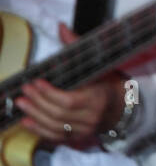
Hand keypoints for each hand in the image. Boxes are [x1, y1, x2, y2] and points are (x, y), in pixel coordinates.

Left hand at [16, 23, 125, 146]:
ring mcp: (85, 129)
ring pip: (56, 127)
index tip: (36, 82)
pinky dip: (40, 130)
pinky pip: (56, 137)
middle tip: (24, 90)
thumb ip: (77, 46)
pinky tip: (27, 121)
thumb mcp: (97, 63)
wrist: (123, 106)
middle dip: (38, 102)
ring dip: (35, 115)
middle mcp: (92, 117)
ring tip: (22, 103)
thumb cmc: (108, 83)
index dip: (50, 93)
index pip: (70, 100)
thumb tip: (61, 28)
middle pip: (59, 114)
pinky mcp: (78, 137)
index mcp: (98, 97)